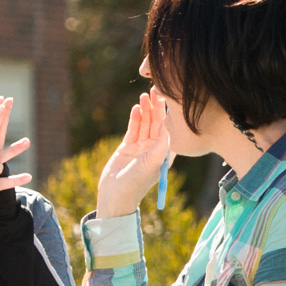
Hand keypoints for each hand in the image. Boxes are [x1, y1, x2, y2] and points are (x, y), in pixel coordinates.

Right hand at [96, 92, 180, 216]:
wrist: (115, 195)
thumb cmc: (136, 182)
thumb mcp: (151, 163)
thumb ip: (161, 144)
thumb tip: (169, 124)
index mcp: (165, 153)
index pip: (170, 129)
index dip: (170, 113)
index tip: (171, 97)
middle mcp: (155, 149)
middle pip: (157, 123)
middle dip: (157, 107)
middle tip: (157, 90)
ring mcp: (141, 147)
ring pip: (145, 124)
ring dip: (146, 110)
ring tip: (145, 95)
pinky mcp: (128, 146)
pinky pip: (133, 129)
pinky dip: (135, 118)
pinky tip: (136, 107)